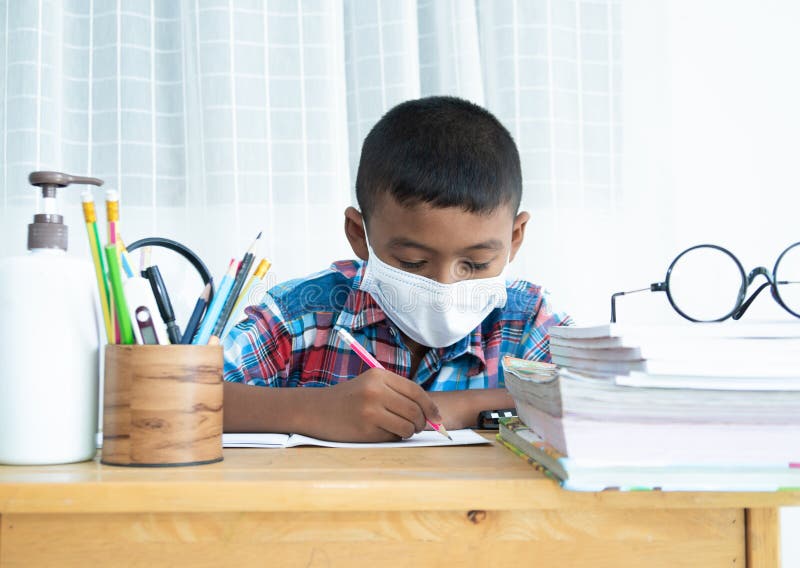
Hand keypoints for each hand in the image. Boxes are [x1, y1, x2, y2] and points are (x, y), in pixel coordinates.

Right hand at [306, 368, 441, 442]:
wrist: (317, 410)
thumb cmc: (349, 399)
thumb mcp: (371, 385)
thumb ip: (397, 394)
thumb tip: (429, 412)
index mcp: (379, 376)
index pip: (415, 391)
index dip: (430, 406)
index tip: (437, 417)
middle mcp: (376, 390)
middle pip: (414, 409)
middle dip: (421, 422)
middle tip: (417, 427)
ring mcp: (370, 409)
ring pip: (407, 425)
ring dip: (409, 432)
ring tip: (401, 430)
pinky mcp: (365, 428)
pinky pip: (393, 436)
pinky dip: (394, 437)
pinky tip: (384, 433)